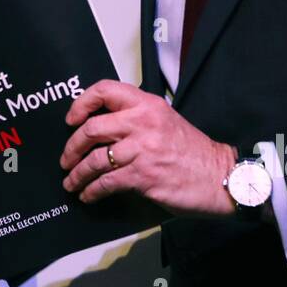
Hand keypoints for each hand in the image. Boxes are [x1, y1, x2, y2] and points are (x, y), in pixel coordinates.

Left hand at [60, 80, 236, 217]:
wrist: (220, 177)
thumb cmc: (192, 151)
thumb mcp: (165, 121)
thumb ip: (136, 118)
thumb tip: (101, 127)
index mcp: (148, 104)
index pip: (105, 90)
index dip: (81, 103)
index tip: (71, 119)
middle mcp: (143, 122)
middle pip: (91, 128)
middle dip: (71, 146)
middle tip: (66, 159)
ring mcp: (142, 149)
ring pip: (94, 159)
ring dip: (77, 174)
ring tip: (71, 182)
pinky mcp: (143, 176)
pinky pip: (106, 182)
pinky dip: (92, 191)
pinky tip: (88, 195)